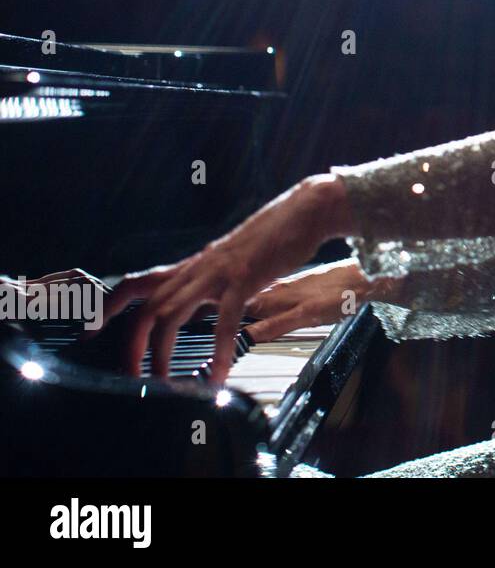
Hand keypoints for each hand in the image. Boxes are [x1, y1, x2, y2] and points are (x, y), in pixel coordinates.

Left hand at [101, 174, 355, 384]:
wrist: (304, 210)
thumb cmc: (274, 235)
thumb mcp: (232, 260)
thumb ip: (212, 280)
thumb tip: (199, 301)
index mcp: (194, 265)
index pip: (137, 282)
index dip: (108, 306)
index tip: (93, 331)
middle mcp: (198, 268)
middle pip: (146, 305)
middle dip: (130, 344)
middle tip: (130, 375)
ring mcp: (218, 273)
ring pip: (171, 313)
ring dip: (162, 353)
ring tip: (166, 382)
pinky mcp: (244, 279)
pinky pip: (223, 322)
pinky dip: (219, 352)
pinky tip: (220, 374)